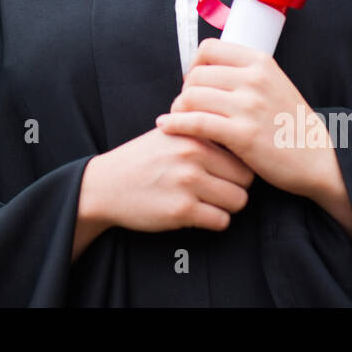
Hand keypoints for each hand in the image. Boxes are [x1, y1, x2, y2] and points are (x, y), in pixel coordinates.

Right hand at [81, 127, 254, 235]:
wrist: (105, 185)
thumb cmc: (141, 159)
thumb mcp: (169, 132)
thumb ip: (201, 130)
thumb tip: (240, 134)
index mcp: (193, 133)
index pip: (242, 151)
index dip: (238, 165)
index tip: (226, 172)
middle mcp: (193, 155)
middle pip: (246, 178)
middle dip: (236, 187)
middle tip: (218, 190)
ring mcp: (188, 183)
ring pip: (238, 200)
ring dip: (227, 206)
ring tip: (208, 202)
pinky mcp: (181, 210)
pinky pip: (221, 221)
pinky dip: (214, 221)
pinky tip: (197, 214)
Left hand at [155, 38, 336, 202]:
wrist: (319, 158)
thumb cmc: (290, 123)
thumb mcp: (273, 83)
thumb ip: (243, 73)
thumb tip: (204, 69)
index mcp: (260, 61)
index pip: (208, 49)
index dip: (193, 65)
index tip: (194, 83)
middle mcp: (254, 79)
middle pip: (195, 75)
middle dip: (184, 91)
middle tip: (185, 107)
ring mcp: (248, 106)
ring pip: (191, 98)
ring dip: (178, 109)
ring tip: (178, 119)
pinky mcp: (242, 135)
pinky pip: (195, 123)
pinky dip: (175, 124)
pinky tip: (166, 127)